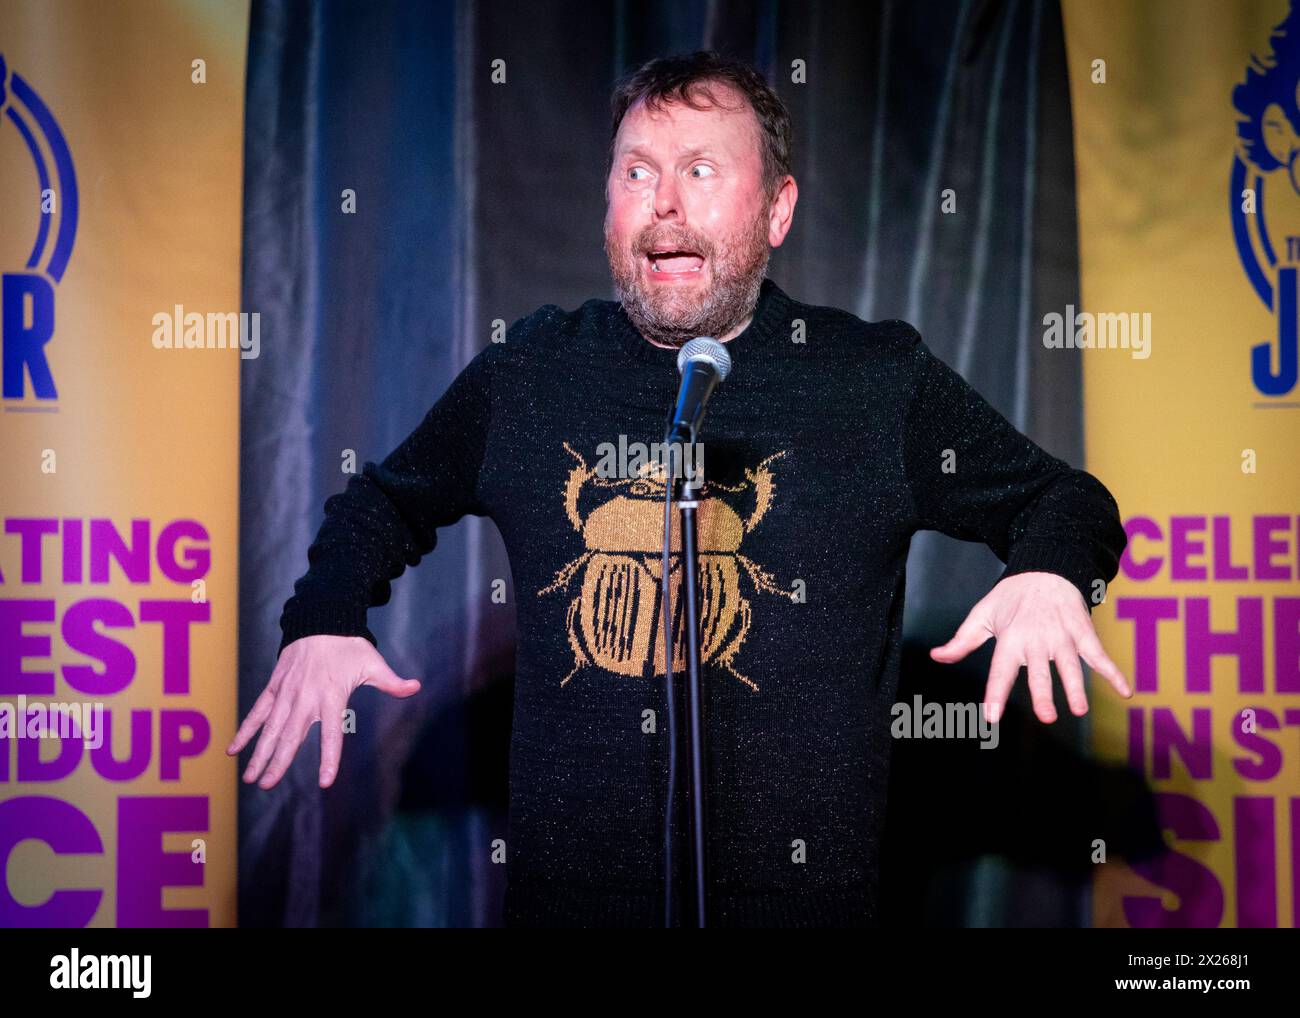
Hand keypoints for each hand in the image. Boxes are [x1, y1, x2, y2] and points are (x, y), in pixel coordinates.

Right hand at [226, 634, 420, 789]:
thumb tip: (415, 687)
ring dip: (259, 754)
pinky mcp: (274, 687)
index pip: (332, 734)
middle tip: (267, 786)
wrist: (319, 619)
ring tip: (250, 778)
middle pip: (291, 737)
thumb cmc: (349, 645)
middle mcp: (306, 698)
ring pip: (270, 729)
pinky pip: (257, 712)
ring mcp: (286, 693)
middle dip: (278, 763)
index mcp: (332, 696)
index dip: (329, 757)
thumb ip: (391, 682)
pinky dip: (246, 730)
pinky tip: (233, 750)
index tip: (326, 781)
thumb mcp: (373, 662)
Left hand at [929, 571, 1130, 724]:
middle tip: (1047, 717)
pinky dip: (1114, 672)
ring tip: (1079, 709)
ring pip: (1071, 665)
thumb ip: (961, 641)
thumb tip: (936, 657)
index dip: (996, 693)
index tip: (992, 716)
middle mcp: (1037, 639)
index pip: (1000, 670)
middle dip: (1043, 693)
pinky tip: (1126, 691)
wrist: (1045, 568)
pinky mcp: (1084, 632)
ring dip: (1075, 686)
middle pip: (1040, 671)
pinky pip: (1100, 654)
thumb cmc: (1010, 598)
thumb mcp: (981, 615)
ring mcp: (1063, 636)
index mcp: (1010, 638)